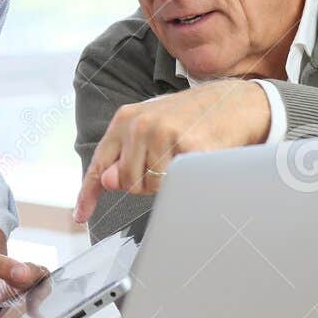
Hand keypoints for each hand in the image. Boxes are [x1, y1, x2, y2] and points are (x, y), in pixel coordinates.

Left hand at [74, 81, 269, 221]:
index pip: (100, 163)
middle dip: (145, 183)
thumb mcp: (152, 129)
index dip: (88, 193)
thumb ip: (125, 155)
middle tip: (168, 162)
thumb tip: (108, 181)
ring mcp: (164, 135)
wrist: (237, 102)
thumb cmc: (193, 118)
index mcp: (126, 119)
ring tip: (183, 157)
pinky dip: (186, 180)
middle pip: (127, 182)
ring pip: (151, 186)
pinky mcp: (189, 148)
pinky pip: (176, 184)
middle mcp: (140, 125)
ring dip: (166, 183)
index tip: (80, 215)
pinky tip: (197, 159)